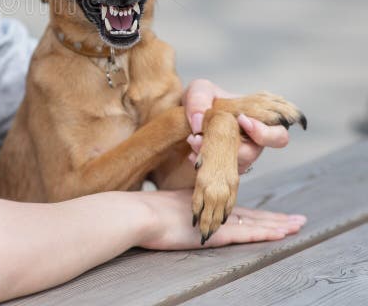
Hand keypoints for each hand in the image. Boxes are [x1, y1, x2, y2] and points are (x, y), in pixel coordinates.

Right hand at [138, 189, 305, 249]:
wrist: (139, 213)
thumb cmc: (142, 212)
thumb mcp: (160, 207)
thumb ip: (170, 209)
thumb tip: (164, 214)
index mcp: (200, 201)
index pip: (233, 208)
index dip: (253, 212)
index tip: (270, 214)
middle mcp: (211, 207)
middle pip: (249, 213)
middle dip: (273, 217)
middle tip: (296, 219)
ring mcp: (214, 219)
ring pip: (253, 222)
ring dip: (277, 225)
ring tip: (297, 225)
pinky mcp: (216, 232)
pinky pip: (247, 233)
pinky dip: (265, 232)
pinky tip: (280, 234)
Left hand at [182, 79, 290, 173]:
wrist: (186, 114)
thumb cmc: (203, 100)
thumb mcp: (199, 89)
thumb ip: (199, 99)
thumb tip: (198, 125)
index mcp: (258, 121)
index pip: (278, 136)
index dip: (265, 134)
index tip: (241, 120)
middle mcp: (252, 142)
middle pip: (253, 154)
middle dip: (229, 148)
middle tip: (203, 136)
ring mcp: (237, 156)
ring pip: (233, 165)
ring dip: (212, 154)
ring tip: (193, 141)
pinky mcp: (222, 167)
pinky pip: (217, 171)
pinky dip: (204, 163)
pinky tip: (192, 154)